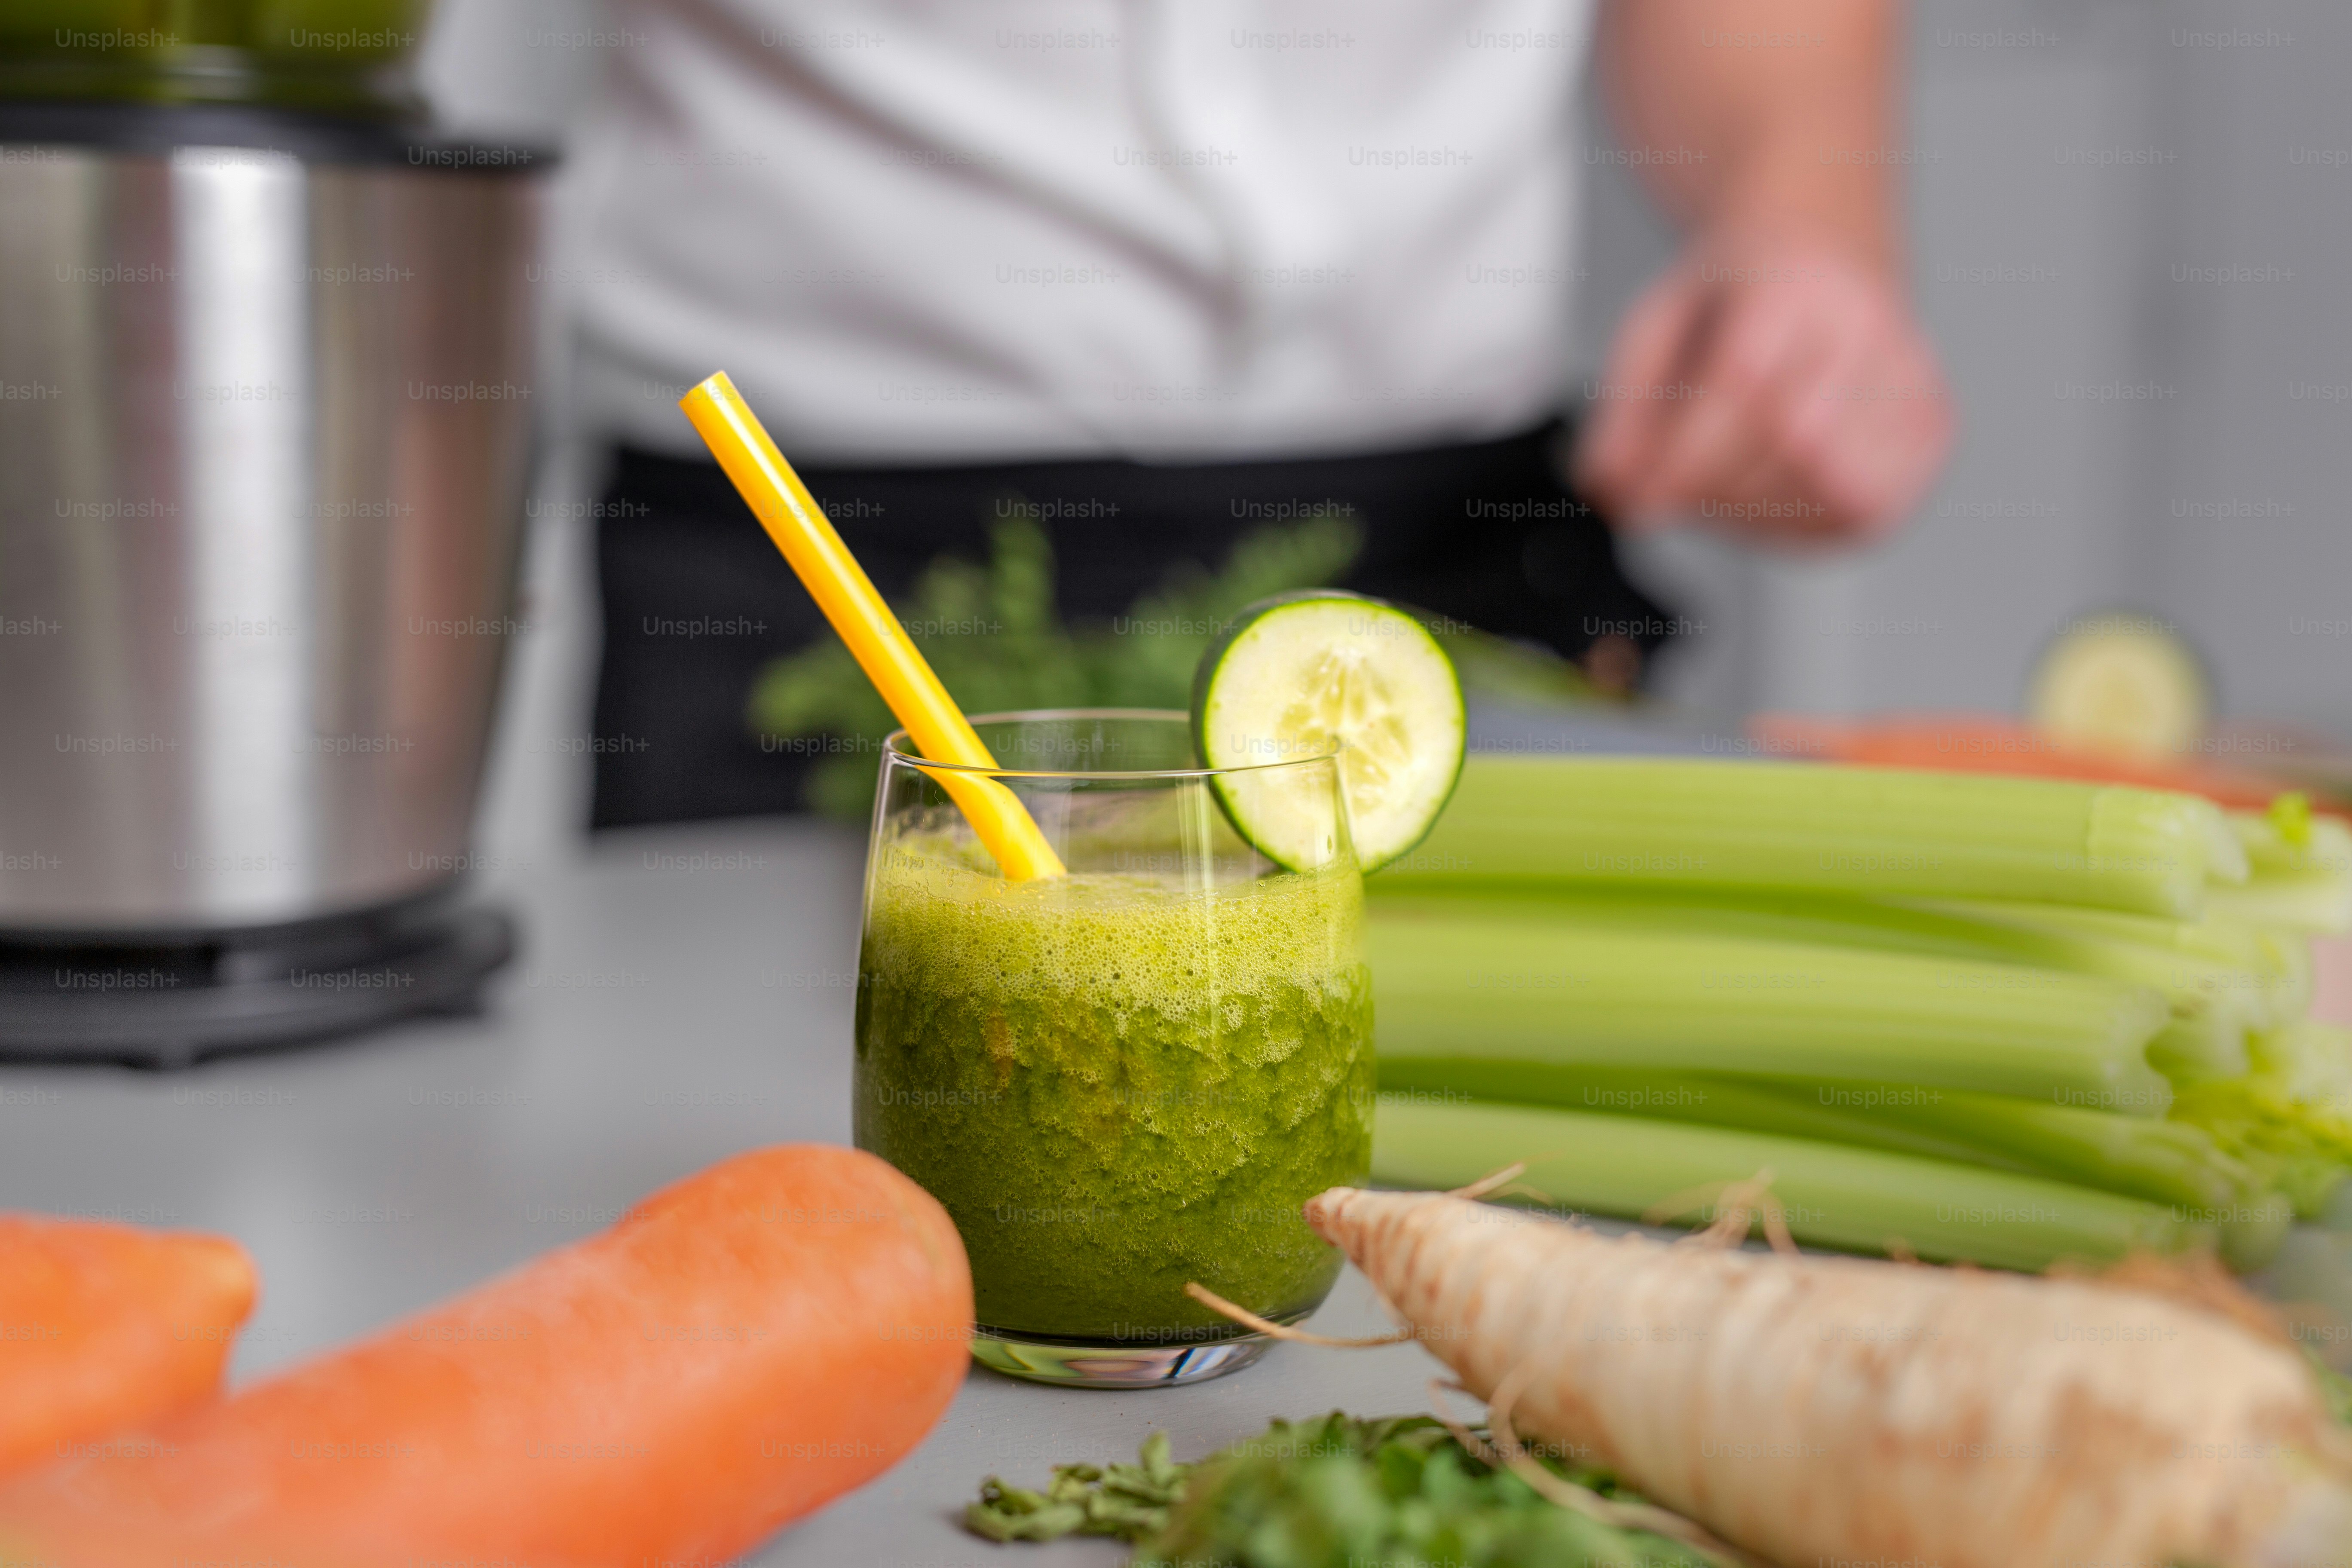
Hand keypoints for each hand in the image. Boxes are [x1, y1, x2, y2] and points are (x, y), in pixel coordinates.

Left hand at [1573, 226, 1953, 547]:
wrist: (1822, 254)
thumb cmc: (1741, 294)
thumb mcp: (1657, 327)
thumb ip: (1626, 412)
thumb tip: (1613, 494)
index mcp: (1797, 283)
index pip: (1744, 383)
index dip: (1683, 457)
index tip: (1635, 499)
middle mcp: (1869, 328)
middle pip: (1791, 441)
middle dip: (1715, 486)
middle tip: (1671, 486)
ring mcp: (1913, 380)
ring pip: (1832, 488)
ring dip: (1758, 510)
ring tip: (1720, 481)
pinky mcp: (1931, 432)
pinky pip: (1863, 511)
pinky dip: (1803, 523)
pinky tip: (1770, 493)